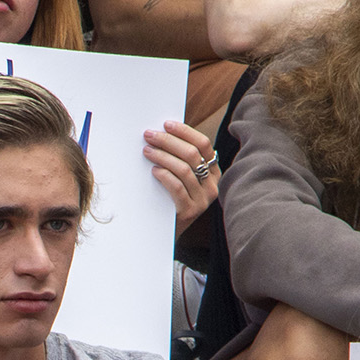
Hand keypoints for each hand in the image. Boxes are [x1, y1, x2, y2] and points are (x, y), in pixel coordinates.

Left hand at [142, 120, 218, 236]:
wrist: (165, 234)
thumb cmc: (169, 200)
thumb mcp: (180, 178)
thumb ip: (178, 158)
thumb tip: (162, 132)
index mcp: (213, 172)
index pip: (203, 144)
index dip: (184, 132)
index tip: (166, 124)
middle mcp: (212, 185)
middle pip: (192, 154)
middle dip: (168, 141)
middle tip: (149, 135)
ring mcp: (203, 200)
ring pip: (184, 169)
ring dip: (162, 156)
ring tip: (147, 151)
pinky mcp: (190, 212)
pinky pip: (178, 187)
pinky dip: (164, 175)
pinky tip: (153, 171)